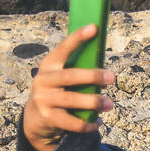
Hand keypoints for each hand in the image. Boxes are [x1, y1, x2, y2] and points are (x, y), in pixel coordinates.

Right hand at [22, 23, 116, 150]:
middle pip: (71, 76)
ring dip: (95, 102)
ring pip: (73, 100)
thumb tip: (106, 73)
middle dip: (93, 76)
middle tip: (113, 77)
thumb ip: (78, 73)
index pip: (64, 48)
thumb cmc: (58, 93)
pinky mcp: (48, 118)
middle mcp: (43, 80)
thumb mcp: (62, 80)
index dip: (78, 38)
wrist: (36, 120)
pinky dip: (89, 123)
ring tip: (110, 104)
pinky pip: (74, 122)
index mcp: (49, 65)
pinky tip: (98, 122)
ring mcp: (44, 99)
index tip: (94, 27)